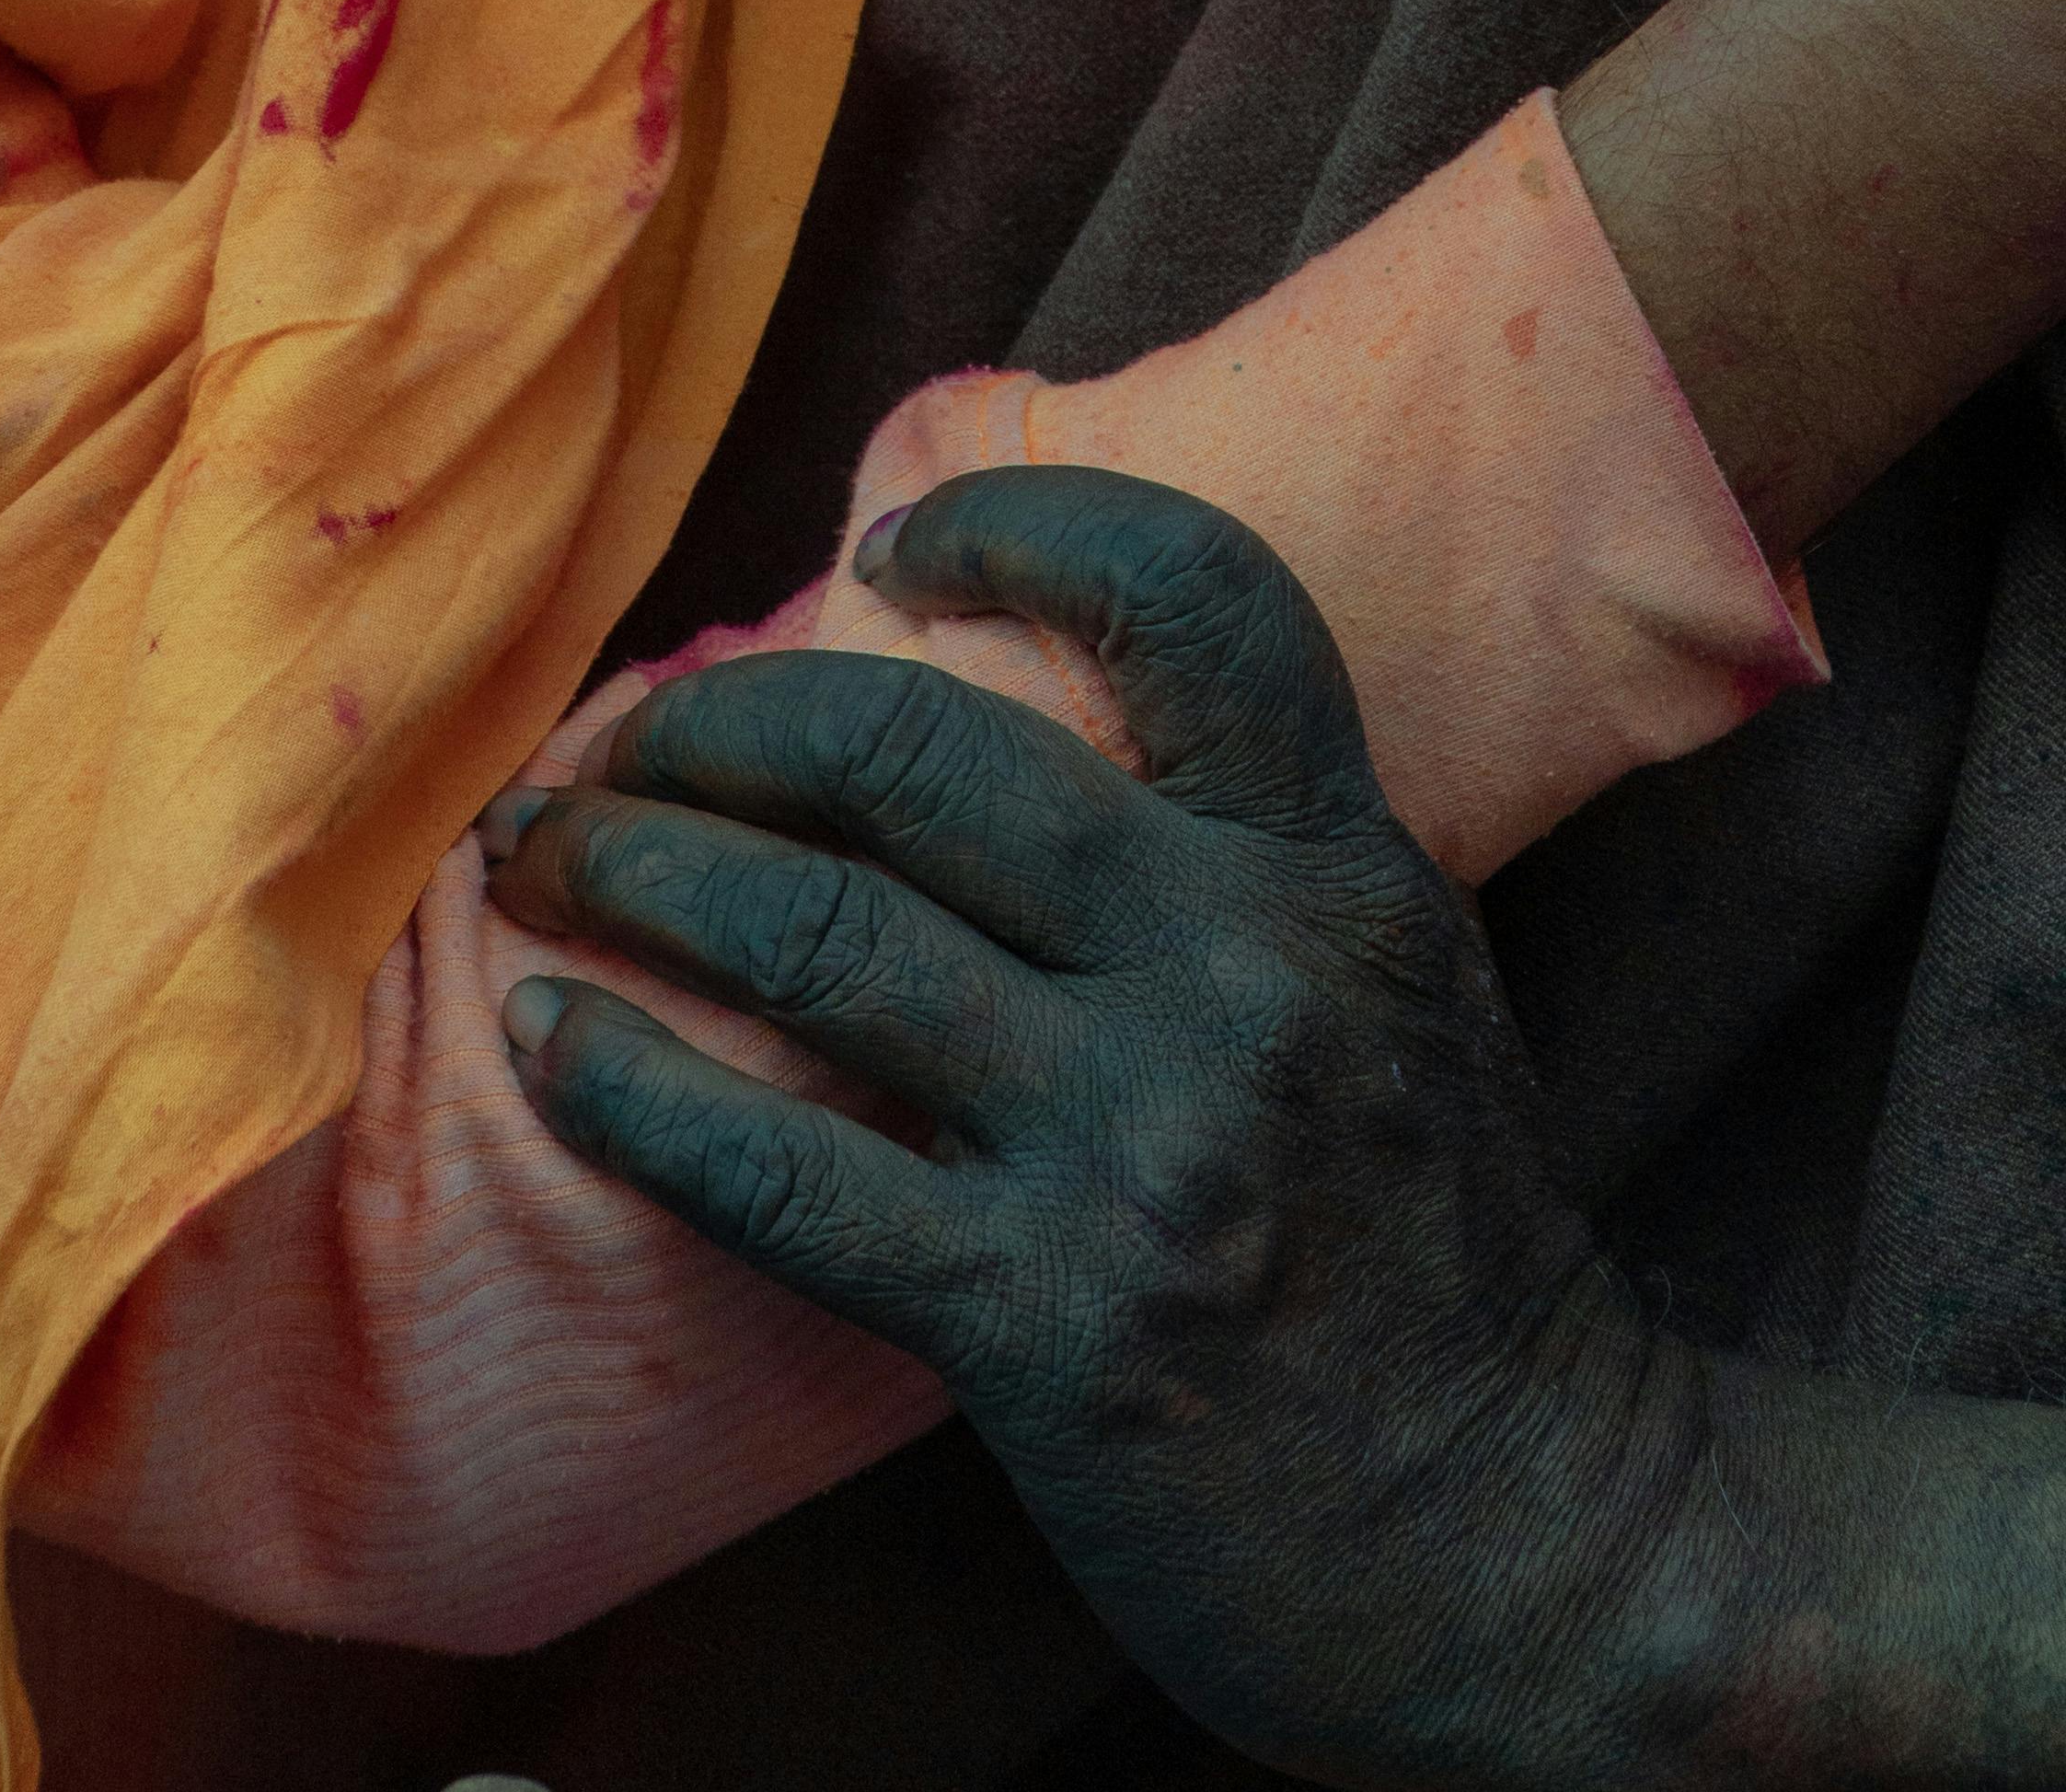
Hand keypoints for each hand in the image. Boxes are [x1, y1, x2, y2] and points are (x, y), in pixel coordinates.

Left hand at [490, 474, 2065, 1791]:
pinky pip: (783, 1174)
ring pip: (823, 941)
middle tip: (620, 742)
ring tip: (537, 857)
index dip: (1029, 526)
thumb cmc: (1437, 1251)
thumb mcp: (1396, 980)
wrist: (1528, 1540)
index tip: (892, 550)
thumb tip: (1020, 724)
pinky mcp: (1044, 1317)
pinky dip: (634, 1092)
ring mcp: (1139, 1141)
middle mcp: (1239, 967)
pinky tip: (551, 1048)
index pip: (1193, 599)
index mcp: (1335, 861)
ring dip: (639, 878)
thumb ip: (1247, 850)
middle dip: (727, 727)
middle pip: (924, 760)